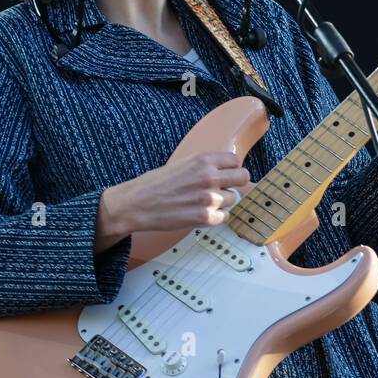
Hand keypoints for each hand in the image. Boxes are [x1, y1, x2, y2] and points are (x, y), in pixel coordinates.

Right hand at [95, 150, 251, 251]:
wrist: (135, 204)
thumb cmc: (155, 184)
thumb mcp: (182, 164)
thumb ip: (205, 166)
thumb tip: (226, 171)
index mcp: (203, 160)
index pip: (236, 161)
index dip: (231, 168)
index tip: (225, 174)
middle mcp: (209, 177)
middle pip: (242, 178)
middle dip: (235, 183)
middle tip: (223, 189)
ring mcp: (209, 198)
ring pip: (232, 199)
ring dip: (221, 202)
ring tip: (201, 203)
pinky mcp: (205, 217)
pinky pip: (224, 217)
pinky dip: (215, 217)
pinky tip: (200, 213)